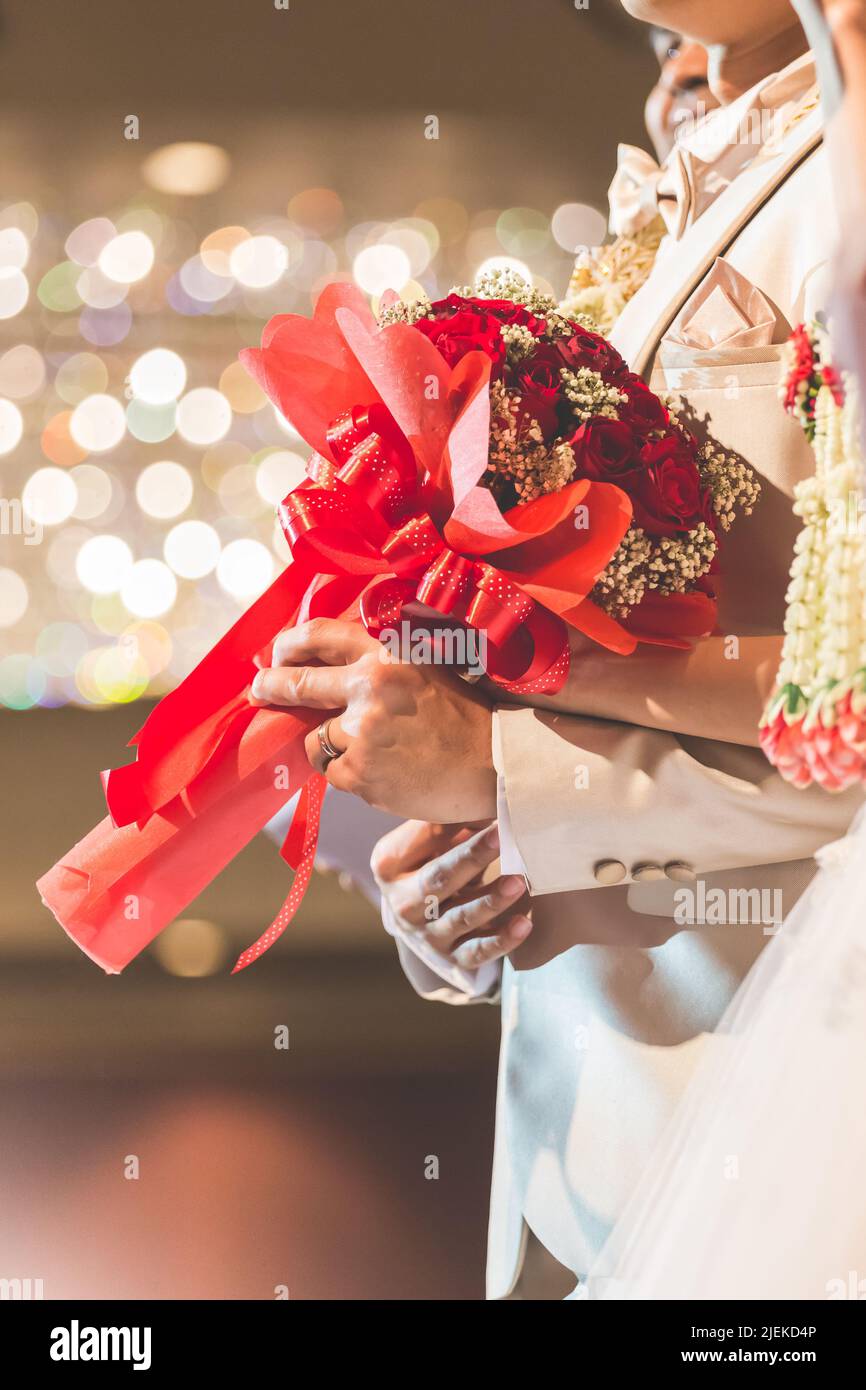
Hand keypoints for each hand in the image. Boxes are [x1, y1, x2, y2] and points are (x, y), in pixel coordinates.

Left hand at [249, 618, 497, 820]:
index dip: (290, 644)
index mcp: (388, 654)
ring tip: (377, 750)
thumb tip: (328, 662)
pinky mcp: (359, 772)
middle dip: (271, 686)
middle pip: (299, 685)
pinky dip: (349, 773)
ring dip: (332, 744)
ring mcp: (362, 732)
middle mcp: (370, 687)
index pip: (322, 635)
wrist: (496, 765)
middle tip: (259, 689)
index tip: (276, 654)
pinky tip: (384, 771)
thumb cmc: (466, 717)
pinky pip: (332, 770)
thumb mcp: (430, 666)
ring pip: (316, 737)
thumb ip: (382, 660)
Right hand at [371, 820, 531, 970]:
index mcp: (388, 866)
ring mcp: (427, 935)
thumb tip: (490, 796)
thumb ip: (450, 822)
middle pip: (438, 879)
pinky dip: (503, 940)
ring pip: (461, 917)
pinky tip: (525, 923)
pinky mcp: (452, 958)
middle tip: (503, 837)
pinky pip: (478, 951)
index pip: (421, 841)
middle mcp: (402, 904)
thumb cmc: (432, 863)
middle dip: (472, 858)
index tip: (486, 808)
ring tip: (519, 881)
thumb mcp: (429, 842)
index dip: (453, 825)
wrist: (424, 919)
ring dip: (492, 900)